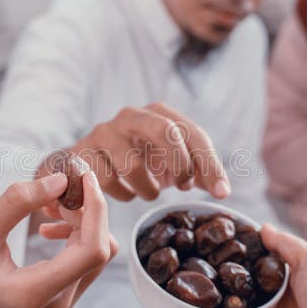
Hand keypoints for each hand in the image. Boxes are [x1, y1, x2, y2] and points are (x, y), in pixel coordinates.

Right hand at [0, 172, 114, 307]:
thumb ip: (17, 203)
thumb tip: (61, 181)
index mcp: (37, 291)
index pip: (92, 250)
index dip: (96, 210)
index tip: (84, 178)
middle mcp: (58, 302)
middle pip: (100, 248)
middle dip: (86, 210)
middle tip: (56, 188)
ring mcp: (64, 301)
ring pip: (97, 251)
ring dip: (81, 220)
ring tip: (48, 205)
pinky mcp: (65, 293)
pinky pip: (86, 256)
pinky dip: (75, 232)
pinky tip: (47, 225)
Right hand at [57, 102, 229, 201]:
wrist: (88, 163)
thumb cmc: (137, 161)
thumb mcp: (170, 163)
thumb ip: (197, 171)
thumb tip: (221, 189)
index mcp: (158, 113)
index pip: (193, 133)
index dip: (211, 164)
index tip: (222, 193)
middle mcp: (132, 115)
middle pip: (166, 132)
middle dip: (181, 165)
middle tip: (183, 187)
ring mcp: (105, 132)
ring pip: (134, 164)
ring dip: (147, 188)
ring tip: (148, 192)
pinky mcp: (84, 152)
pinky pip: (109, 181)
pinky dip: (123, 194)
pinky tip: (124, 192)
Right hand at [185, 225, 306, 307]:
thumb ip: (285, 245)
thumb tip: (261, 226)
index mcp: (286, 277)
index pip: (253, 264)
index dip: (233, 255)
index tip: (208, 243)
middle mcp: (274, 300)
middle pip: (237, 290)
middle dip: (214, 285)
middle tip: (185, 276)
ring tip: (181, 306)